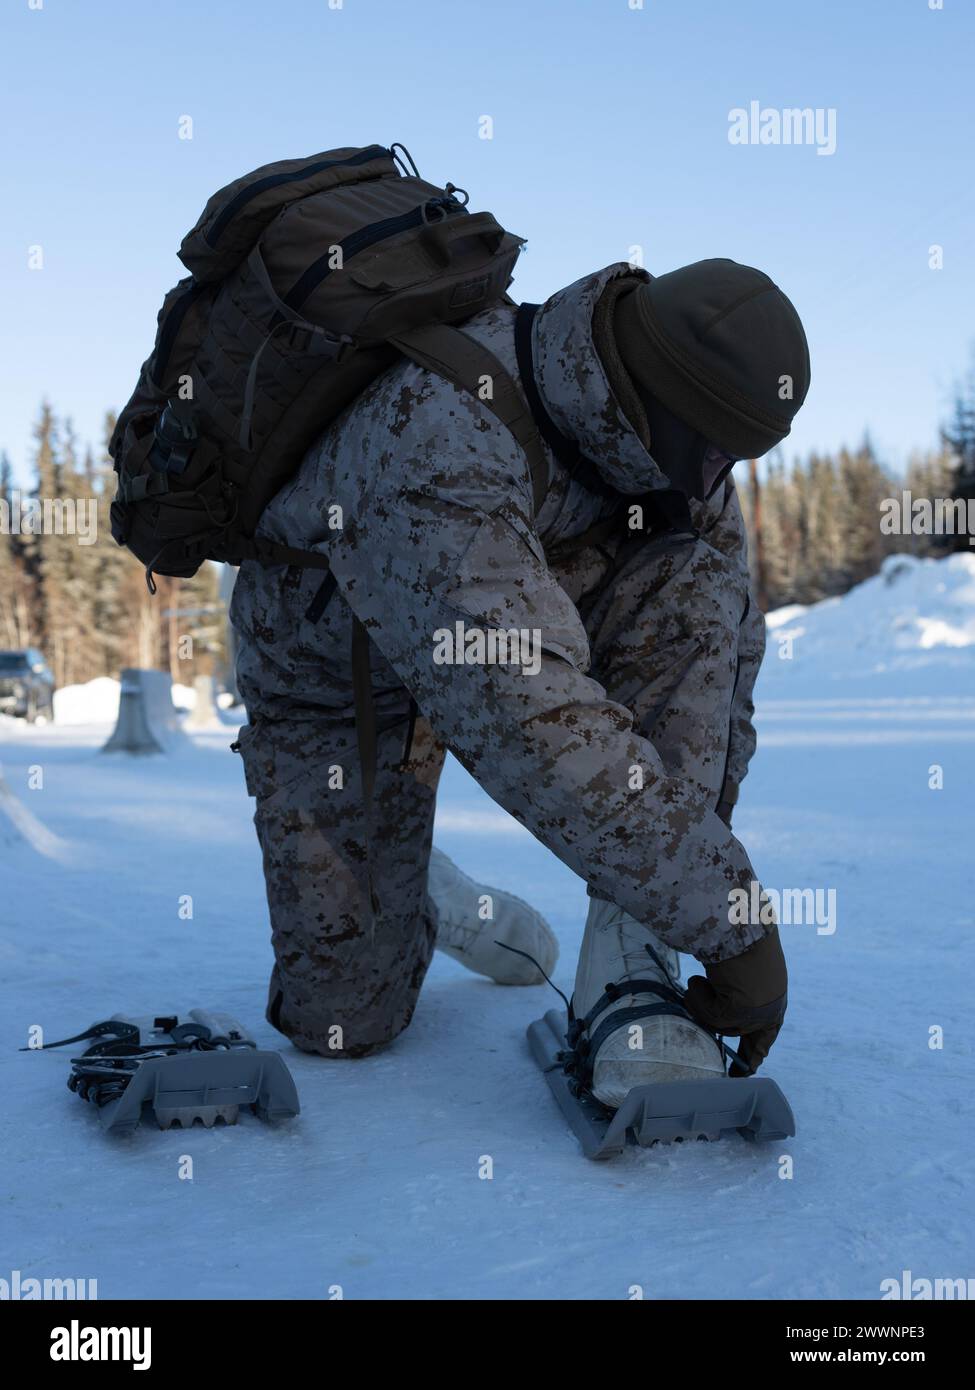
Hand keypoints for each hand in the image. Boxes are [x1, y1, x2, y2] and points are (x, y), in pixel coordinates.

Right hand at [684, 927, 786, 1075]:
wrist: (741, 922)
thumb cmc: (740, 939)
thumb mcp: (745, 972)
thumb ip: (739, 996)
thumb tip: (717, 1014)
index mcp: (775, 999)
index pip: (766, 1036)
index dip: (754, 1055)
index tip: (747, 1073)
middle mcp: (771, 1010)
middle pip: (733, 1030)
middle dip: (711, 1017)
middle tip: (698, 998)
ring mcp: (757, 1013)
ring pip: (719, 1025)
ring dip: (703, 1003)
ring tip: (701, 979)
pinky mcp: (740, 1012)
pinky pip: (710, 1016)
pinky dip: (698, 998)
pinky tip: (700, 980)